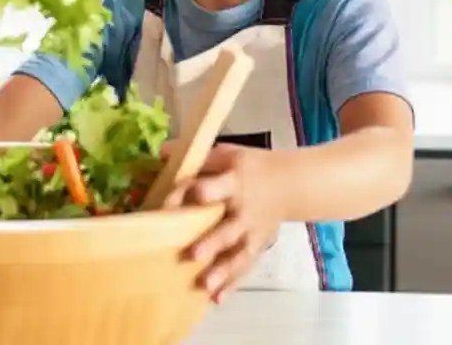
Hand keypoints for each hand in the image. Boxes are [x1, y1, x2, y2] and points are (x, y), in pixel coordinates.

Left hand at [162, 142, 286, 303]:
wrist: (290, 184)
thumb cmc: (250, 168)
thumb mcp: (227, 154)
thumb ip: (197, 159)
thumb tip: (161, 152)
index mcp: (234, 182)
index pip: (215, 187)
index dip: (197, 194)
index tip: (172, 204)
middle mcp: (243, 209)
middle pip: (227, 228)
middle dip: (211, 242)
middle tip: (193, 254)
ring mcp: (251, 232)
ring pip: (237, 254)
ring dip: (222, 270)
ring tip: (205, 286)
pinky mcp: (256, 247)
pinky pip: (244, 268)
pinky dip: (232, 284)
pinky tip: (217, 300)